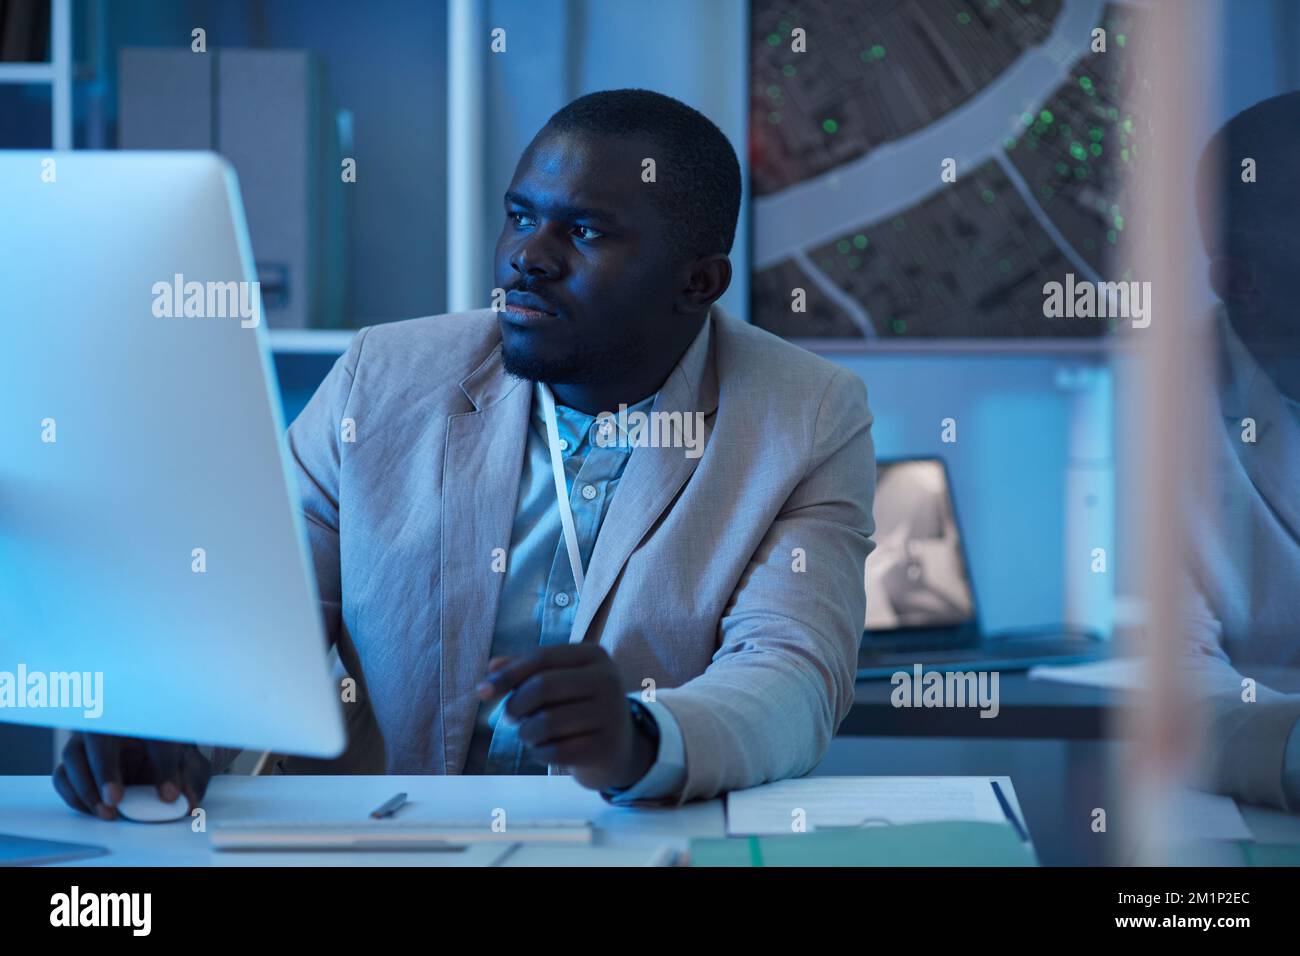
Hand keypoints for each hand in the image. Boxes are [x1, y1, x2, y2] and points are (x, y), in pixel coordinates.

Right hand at [52, 732, 210, 819]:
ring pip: (74, 755)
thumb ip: (190, 778)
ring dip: (86, 786)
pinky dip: (74, 794)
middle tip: (116, 799)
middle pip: (98, 736)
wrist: (156, 752)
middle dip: (104, 771)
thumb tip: (186, 801)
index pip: (154, 732)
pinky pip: (63, 775)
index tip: (169, 794)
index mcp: (145, 716)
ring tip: (107, 812)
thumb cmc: (171, 753)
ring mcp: (89, 739)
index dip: (163, 764)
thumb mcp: (187, 763)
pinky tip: (94, 810)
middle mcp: (111, 722)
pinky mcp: (75, 759)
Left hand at [476, 644, 655, 791]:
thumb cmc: (577, 709)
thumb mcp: (558, 682)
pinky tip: (543, 750)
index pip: (541, 657)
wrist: (618, 749)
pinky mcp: (606, 748)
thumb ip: (525, 670)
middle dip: (515, 706)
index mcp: (594, 656)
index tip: (482, 693)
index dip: (507, 675)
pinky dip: (539, 753)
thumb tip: (492, 667)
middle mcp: (608, 680)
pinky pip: (555, 751)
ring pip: (546, 722)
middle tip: (510, 718)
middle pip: (542, 687)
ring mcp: (611, 714)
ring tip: (530, 735)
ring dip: (525, 733)